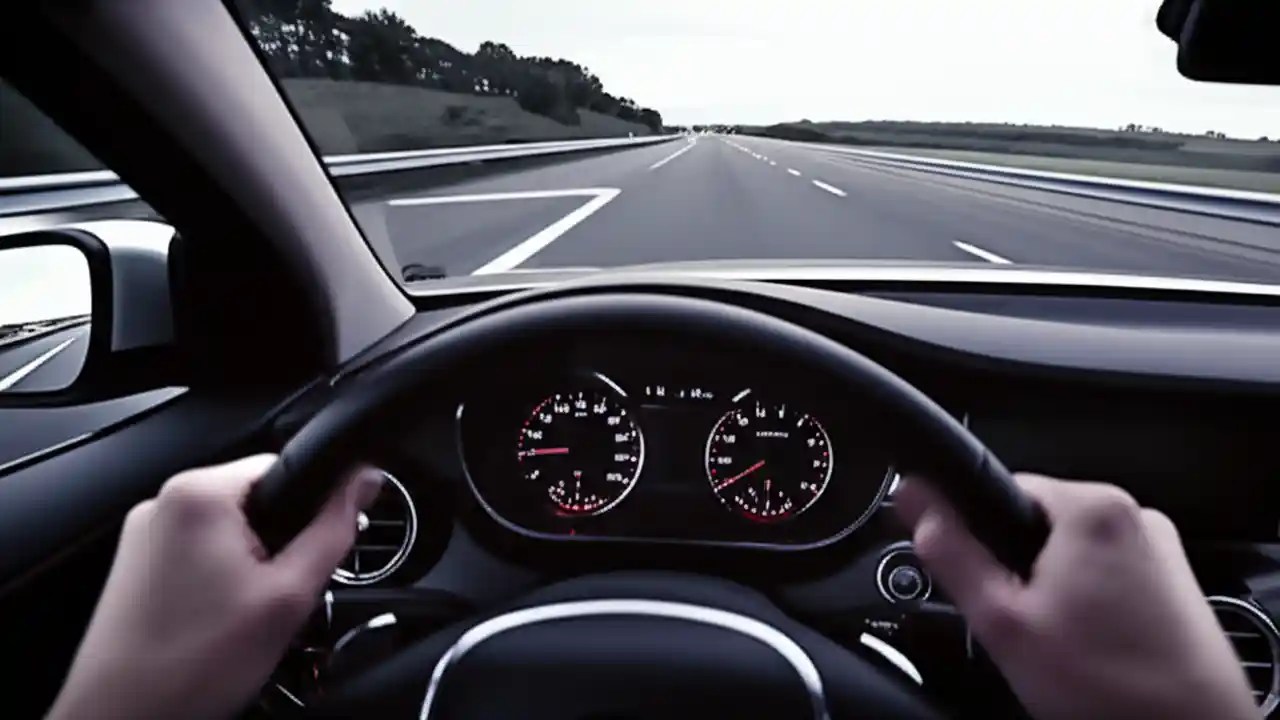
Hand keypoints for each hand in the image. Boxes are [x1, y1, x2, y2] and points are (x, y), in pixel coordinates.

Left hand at [47, 454, 382, 719]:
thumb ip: (333, 530)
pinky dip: (221, 578)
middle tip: (274, 598)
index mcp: (199, 493)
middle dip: (279, 545)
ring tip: (241, 615)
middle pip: (257, 500)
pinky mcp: (137, 562)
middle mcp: (164, 501)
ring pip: (231, 530)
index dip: (314, 510)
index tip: (310, 556)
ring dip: (251, 564)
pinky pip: (201, 551)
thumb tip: (364, 481)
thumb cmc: (191, 667)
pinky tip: (218, 620)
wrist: (123, 719)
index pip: (286, 466)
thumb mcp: (288, 596)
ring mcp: (144, 533)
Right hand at [895, 473, 1258, 719]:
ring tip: (1062, 644)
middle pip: (1038, 523)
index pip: (1001, 486)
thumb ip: (951, 552)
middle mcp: (1134, 515)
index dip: (975, 534)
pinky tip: (1091, 649)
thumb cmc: (1109, 688)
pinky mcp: (1174, 584)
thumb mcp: (1003, 621)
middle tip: (1022, 624)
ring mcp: (1161, 550)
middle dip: (1018, 570)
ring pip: (1071, 555)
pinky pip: (1107, 576)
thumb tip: (913, 498)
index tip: (978, 578)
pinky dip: (1089, 606)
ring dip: (1054, 591)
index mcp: (1092, 507)